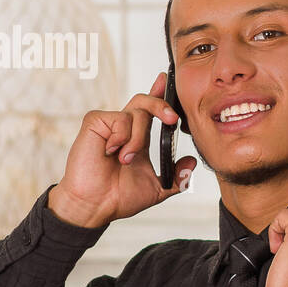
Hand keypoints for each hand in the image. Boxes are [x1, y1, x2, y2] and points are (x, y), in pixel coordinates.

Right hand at [47, 71, 197, 228]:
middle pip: (145, 101)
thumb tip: (192, 162)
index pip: (150, 110)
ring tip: (125, 159)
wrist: (95, 206)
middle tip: (172, 120)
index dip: (159, 93)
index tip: (166, 80)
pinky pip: (120, 118)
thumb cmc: (119, 197)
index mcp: (138, 138)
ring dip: (137, 139)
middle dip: (162, 105)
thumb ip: (177, 177)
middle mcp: (124, 128)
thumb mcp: (157, 188)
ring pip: (138, 114)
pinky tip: (111, 152)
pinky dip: (122, 137)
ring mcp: (109, 124)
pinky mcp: (95, 122)